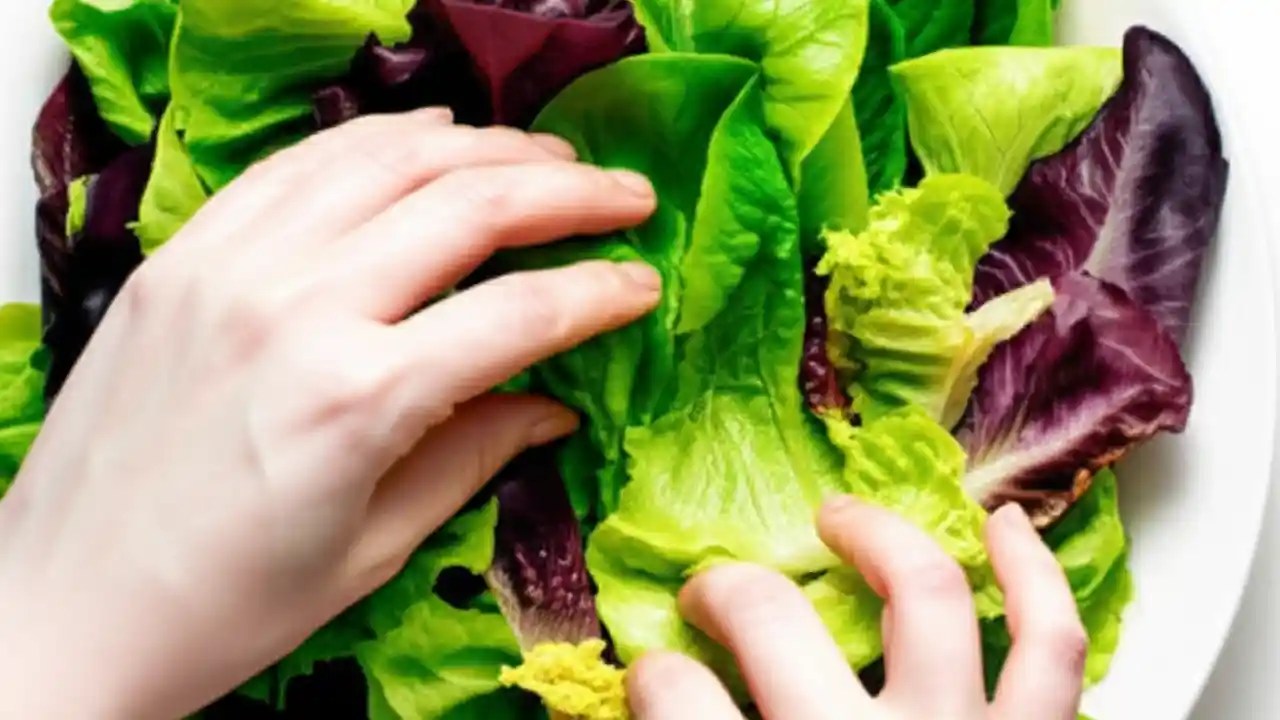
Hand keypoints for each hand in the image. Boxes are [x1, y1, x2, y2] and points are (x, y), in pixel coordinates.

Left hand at [0, 108, 659, 718]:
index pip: (519, 312)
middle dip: (566, 189)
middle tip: (626, 191)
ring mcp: (230, 268)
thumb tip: (553, 404)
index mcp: (359, 399)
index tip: (643, 280)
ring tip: (543, 155)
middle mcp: (297, 308)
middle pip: (465, 206)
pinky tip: (426, 141)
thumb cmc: (221, 609)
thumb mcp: (371, 549)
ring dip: (481, 148)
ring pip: (385, 161)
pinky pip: (296, 166)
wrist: (60, 611)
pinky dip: (374, 143)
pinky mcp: (182, 256)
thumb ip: (473, 454)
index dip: (600, 289)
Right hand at [627, 499, 1086, 719]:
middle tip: (712, 596)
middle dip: (726, 591)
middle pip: (775, 625)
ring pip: (927, 597)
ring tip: (839, 518)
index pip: (676, 702)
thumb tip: (645, 715)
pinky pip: (1052, 647)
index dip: (652, 677)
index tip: (655, 675)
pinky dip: (1036, 576)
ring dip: (876, 537)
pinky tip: (1004, 526)